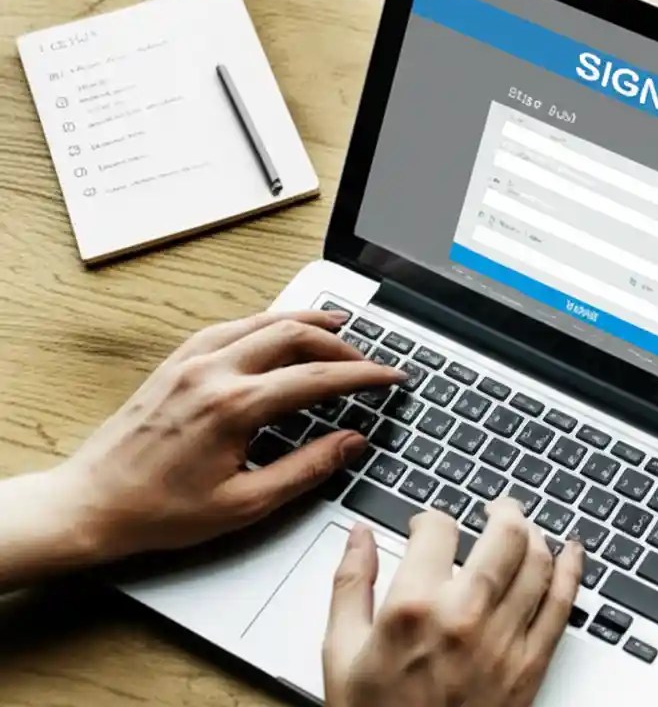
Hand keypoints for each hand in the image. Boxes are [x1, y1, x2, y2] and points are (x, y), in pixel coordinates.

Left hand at [54, 310, 403, 561]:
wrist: (91, 505)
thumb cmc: (160, 512)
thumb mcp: (246, 504)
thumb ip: (306, 469)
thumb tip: (350, 442)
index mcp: (233, 407)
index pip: (317, 377)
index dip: (363, 375)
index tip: (390, 377)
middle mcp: (212, 373)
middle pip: (293, 335)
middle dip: (340, 344)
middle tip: (367, 360)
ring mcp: (189, 362)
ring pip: (261, 321)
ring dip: (305, 322)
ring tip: (337, 327)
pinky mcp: (174, 364)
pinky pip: (229, 327)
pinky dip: (264, 323)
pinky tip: (277, 331)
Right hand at [323, 499, 583, 706]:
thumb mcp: (340, 652)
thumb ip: (350, 584)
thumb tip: (359, 536)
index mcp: (412, 607)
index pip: (439, 528)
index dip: (432, 517)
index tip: (428, 525)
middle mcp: (464, 617)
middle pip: (505, 534)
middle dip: (503, 510)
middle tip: (497, 508)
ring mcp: (503, 641)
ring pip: (538, 562)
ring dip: (536, 535)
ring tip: (526, 529)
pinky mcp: (530, 666)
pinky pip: (562, 606)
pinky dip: (571, 571)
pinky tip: (571, 552)